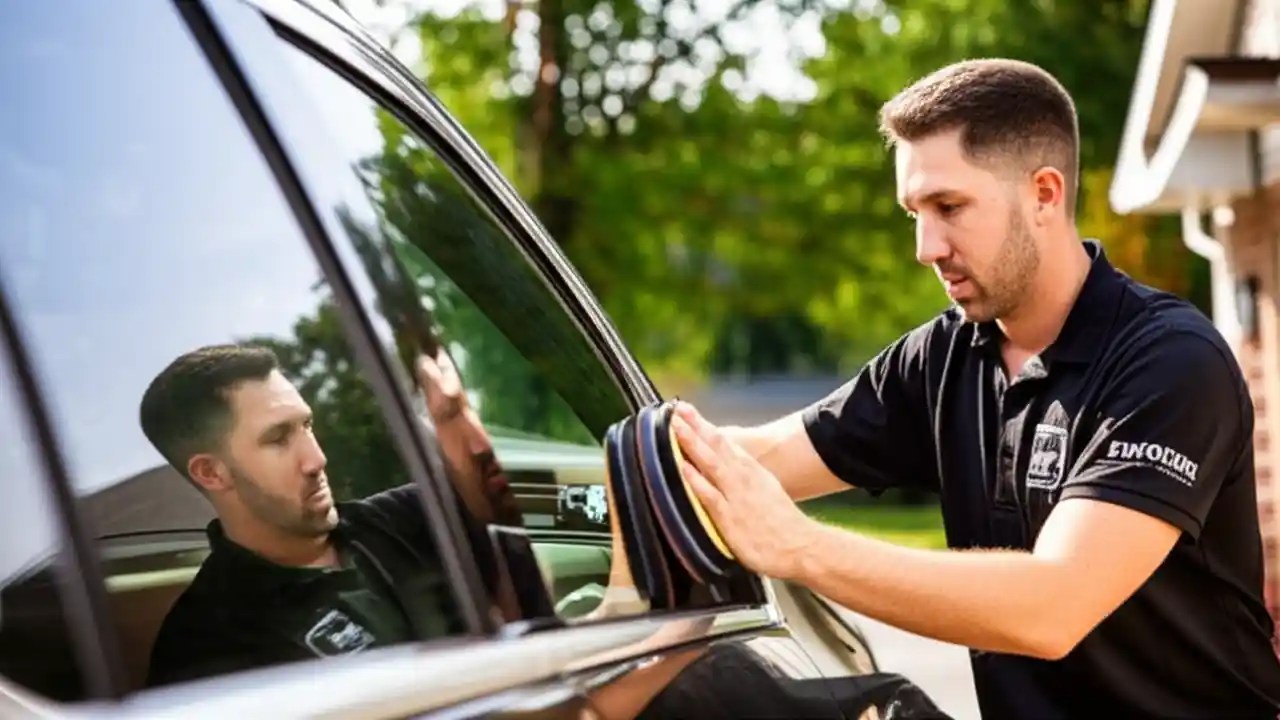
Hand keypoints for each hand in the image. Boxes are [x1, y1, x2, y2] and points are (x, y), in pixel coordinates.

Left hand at [671, 402, 817, 580]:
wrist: (801, 546)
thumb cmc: (782, 524)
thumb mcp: (765, 492)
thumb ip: (745, 482)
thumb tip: (728, 473)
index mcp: (752, 472)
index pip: (724, 443)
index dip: (704, 426)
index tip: (687, 411)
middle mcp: (744, 478)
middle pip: (717, 446)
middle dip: (696, 426)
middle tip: (678, 410)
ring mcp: (737, 496)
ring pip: (711, 463)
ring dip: (693, 443)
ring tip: (676, 426)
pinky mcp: (731, 518)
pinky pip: (710, 495)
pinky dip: (696, 480)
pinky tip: (683, 467)